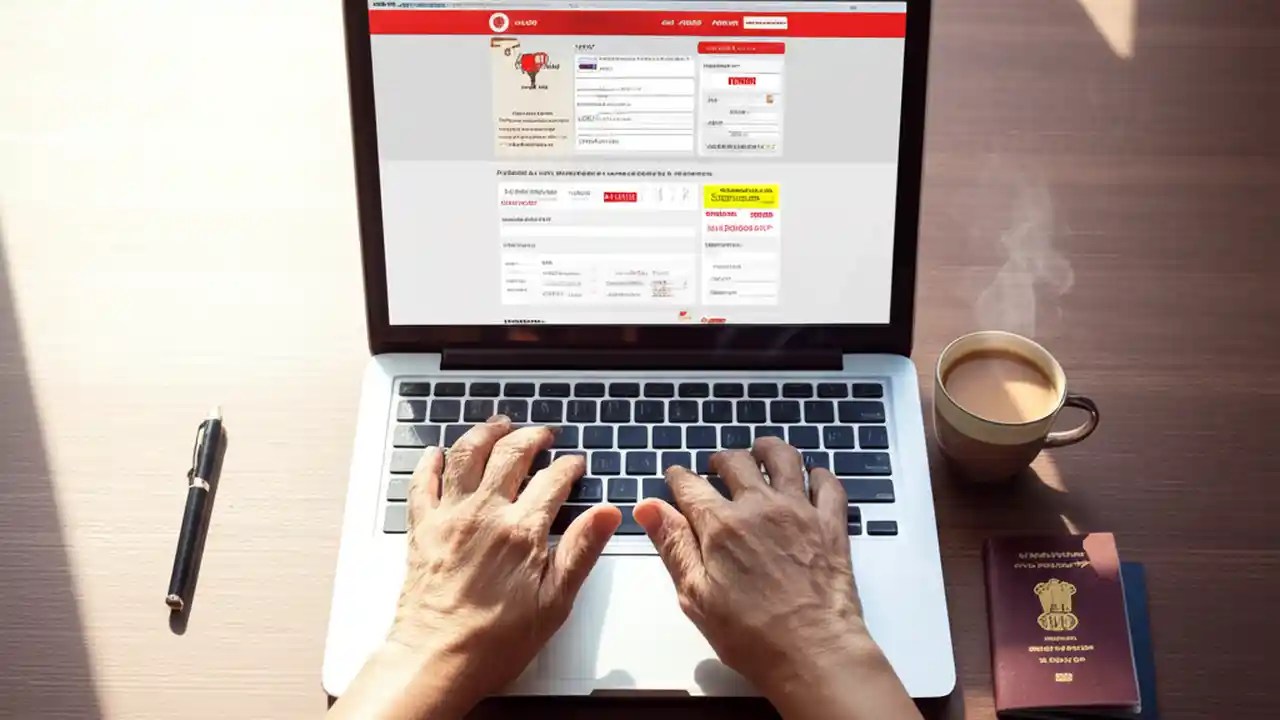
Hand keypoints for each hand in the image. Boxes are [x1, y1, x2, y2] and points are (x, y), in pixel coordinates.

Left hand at [330, 417, 620, 719]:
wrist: (436, 660)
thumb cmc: (494, 640)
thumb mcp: (555, 602)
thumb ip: (581, 550)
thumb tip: (608, 514)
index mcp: (522, 531)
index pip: (553, 480)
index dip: (569, 466)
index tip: (576, 464)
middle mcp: (484, 514)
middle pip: (510, 454)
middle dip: (531, 437)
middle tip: (543, 434)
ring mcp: (449, 517)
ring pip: (466, 455)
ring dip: (484, 433)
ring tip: (499, 424)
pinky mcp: (422, 528)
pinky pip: (422, 482)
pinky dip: (430, 462)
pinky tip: (437, 453)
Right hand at [632, 438, 918, 719]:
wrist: (815, 652)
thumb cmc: (753, 635)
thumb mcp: (696, 596)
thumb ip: (673, 546)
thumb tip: (648, 508)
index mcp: (721, 526)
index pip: (690, 485)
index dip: (678, 477)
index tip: (675, 476)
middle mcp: (759, 507)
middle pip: (736, 462)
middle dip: (720, 459)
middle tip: (716, 465)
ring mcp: (799, 511)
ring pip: (783, 458)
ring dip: (768, 449)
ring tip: (761, 450)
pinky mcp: (831, 524)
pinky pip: (828, 483)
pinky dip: (818, 474)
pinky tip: (812, 476)